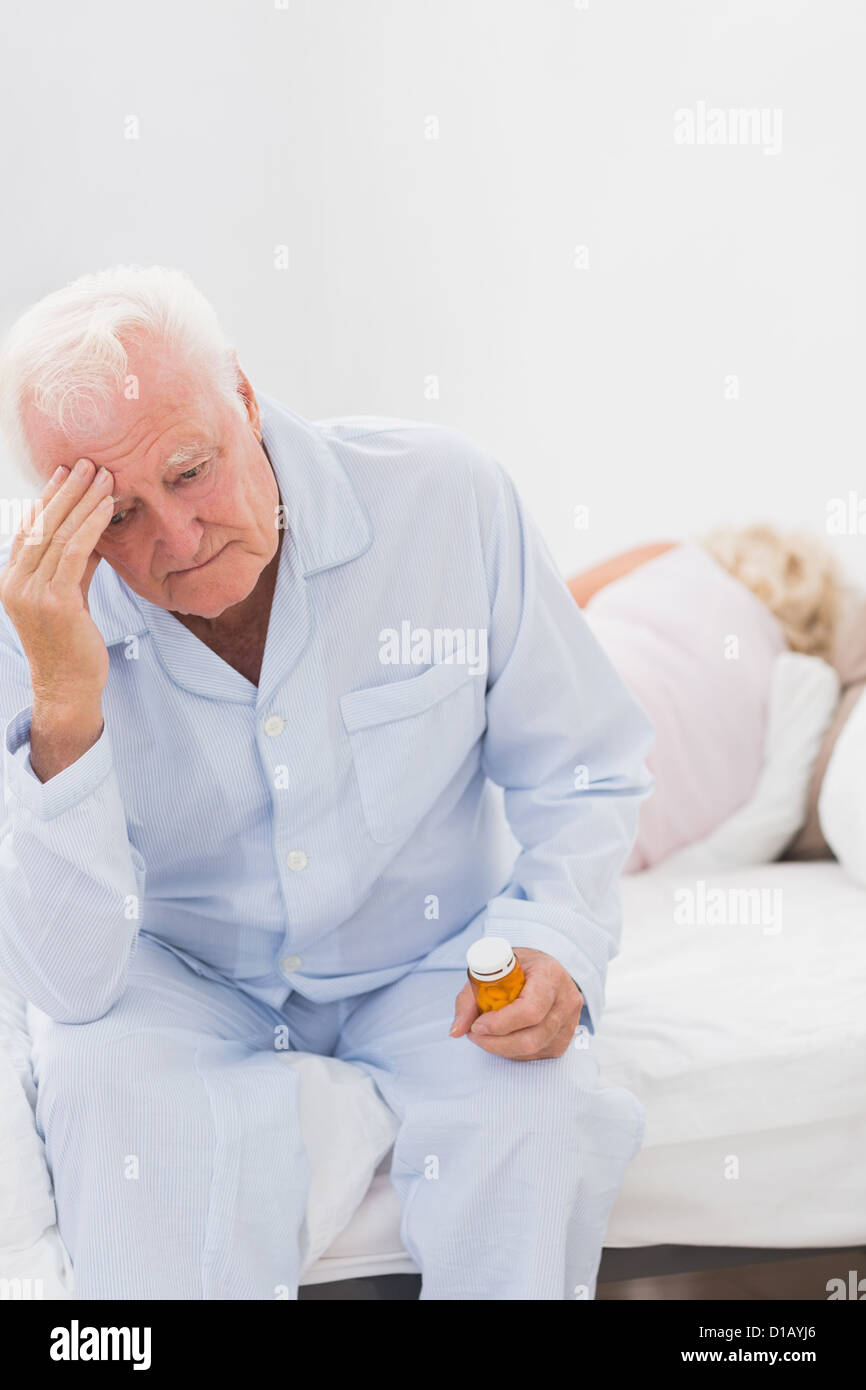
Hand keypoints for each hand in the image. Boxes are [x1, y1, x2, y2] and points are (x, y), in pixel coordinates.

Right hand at [0, 459, 115, 777]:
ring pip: (58, 534)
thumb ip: (75, 569)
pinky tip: (108, 507)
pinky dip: (92, 525)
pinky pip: (75, 552)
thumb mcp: (70, 599)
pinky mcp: (55, 601)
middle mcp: (15, 583)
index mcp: (12, 580)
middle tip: (86, 462)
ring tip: (102, 476)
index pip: (29, 530)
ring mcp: (31, 592)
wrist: (68, 689)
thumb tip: (93, 537)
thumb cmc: (71, 646)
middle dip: (66, 491)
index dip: (48, 499)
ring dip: (83, 501)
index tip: (66, 473)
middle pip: (42, 525)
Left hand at [449, 947, 583, 1059]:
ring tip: (485, 1036)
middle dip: (496, 1043)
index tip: (477, 1025)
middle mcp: (566, 999)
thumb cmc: (515, 968)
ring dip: (502, 1048)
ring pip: (534, 1049)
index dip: (500, 1024)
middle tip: (475, 1034)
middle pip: (532, 1037)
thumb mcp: (491, 972)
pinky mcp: (566, 1038)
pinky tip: (503, 1039)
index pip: (530, 1010)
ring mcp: (570, 1021)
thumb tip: (456, 1030)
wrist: (543, 969)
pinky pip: (538, 1054)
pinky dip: (514, 1051)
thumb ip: (469, 999)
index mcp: (550, 975)